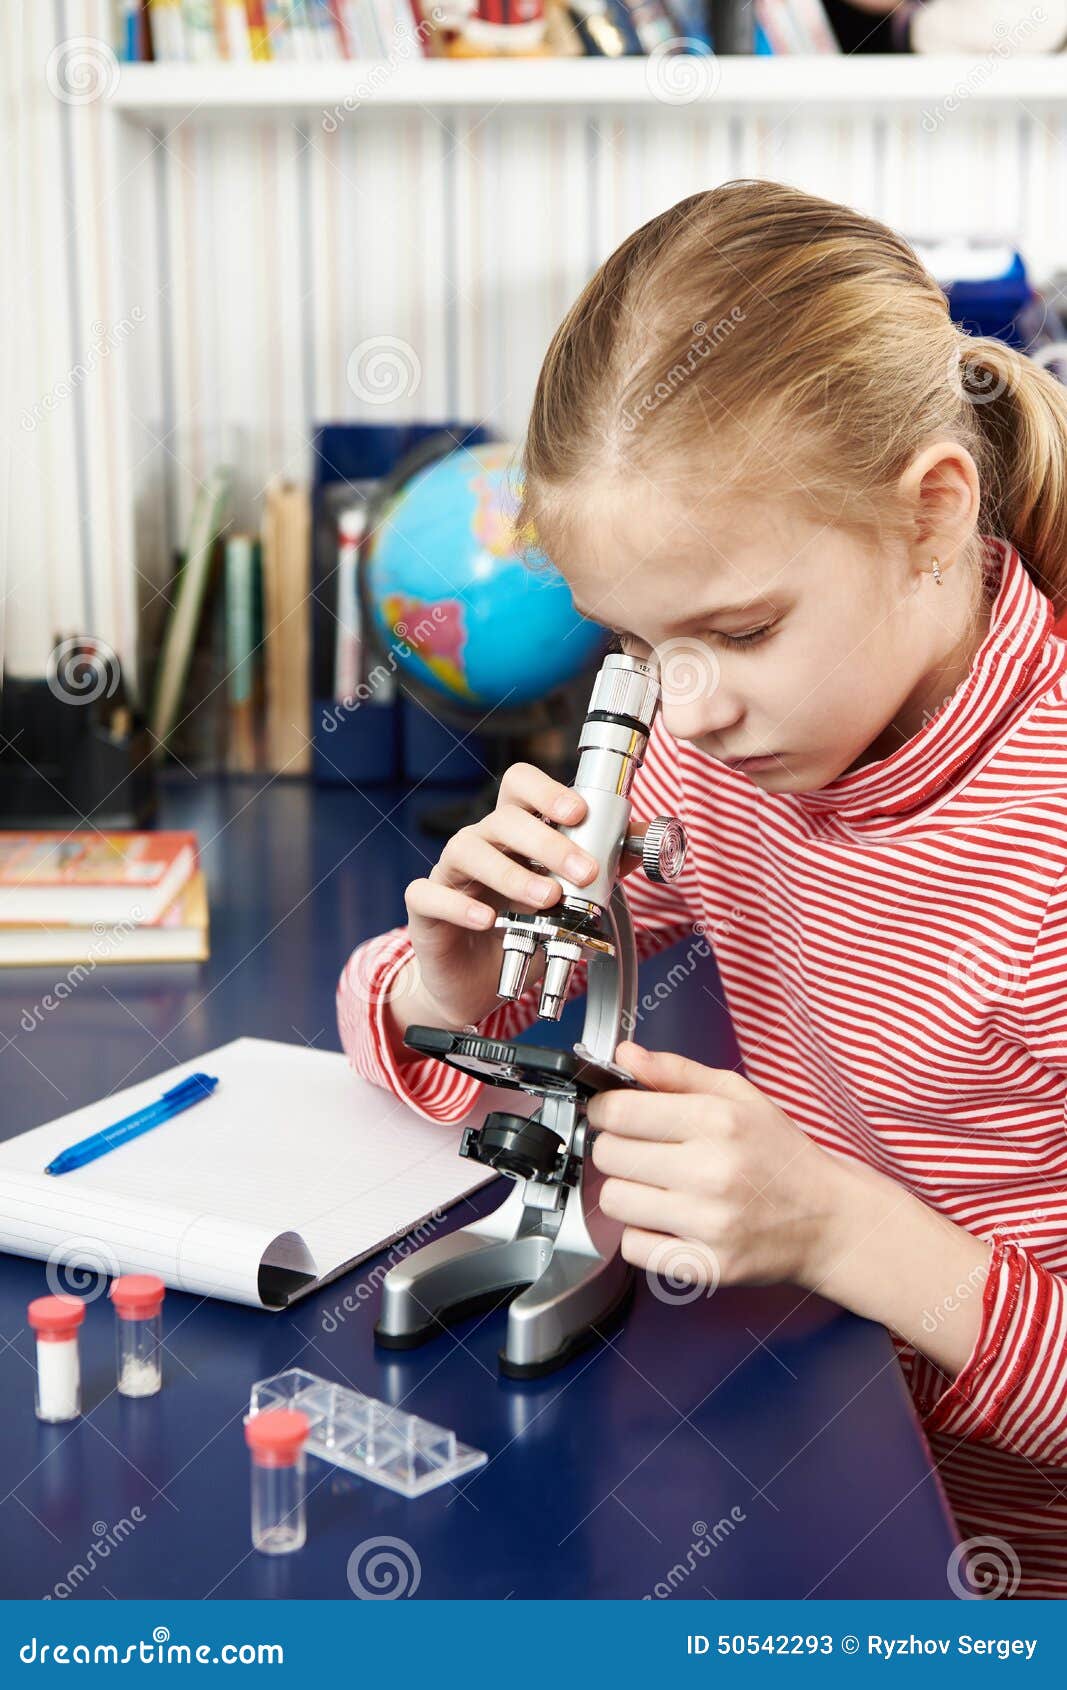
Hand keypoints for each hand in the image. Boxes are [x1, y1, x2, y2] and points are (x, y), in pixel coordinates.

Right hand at [398, 762, 646, 1032]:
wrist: (478, 986)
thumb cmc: (522, 934)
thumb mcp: (569, 903)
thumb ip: (603, 869)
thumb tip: (642, 843)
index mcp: (515, 833)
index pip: (521, 786)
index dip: (547, 791)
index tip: (579, 813)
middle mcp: (481, 843)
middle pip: (504, 818)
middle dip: (547, 842)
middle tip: (582, 871)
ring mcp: (450, 873)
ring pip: (468, 849)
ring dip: (511, 872)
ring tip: (546, 899)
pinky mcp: (426, 907)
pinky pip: (429, 894)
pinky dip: (457, 904)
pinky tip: (486, 918)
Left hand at [587, 1040, 846, 1291]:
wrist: (829, 1220)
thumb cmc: (781, 1155)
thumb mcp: (739, 1096)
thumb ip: (676, 1072)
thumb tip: (624, 1055)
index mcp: (716, 1121)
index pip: (619, 1112)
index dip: (606, 1110)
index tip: (614, 1115)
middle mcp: (711, 1171)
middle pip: (608, 1156)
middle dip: (617, 1149)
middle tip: (642, 1152)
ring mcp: (708, 1223)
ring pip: (614, 1201)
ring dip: (627, 1192)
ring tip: (656, 1187)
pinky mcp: (705, 1266)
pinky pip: (632, 1247)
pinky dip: (642, 1234)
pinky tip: (668, 1220)